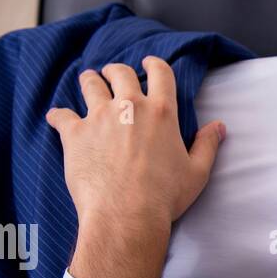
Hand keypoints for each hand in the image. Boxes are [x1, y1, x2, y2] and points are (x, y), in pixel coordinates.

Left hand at [45, 56, 225, 228]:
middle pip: (120, 73)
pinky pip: (61, 115)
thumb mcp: (197, 173)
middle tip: (113, 75)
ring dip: (90, 81)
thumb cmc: (164, 197)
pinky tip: (57, 118)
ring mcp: (99, 117)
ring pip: (90, 84)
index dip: (154, 64)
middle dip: (117, 71)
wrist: (127, 214)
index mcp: (162, 112)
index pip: (160, 73)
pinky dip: (59, 115)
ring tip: (89, 82)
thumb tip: (219, 126)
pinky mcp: (75, 133)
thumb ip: (207, 145)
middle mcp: (129, 106)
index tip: (149, 63)